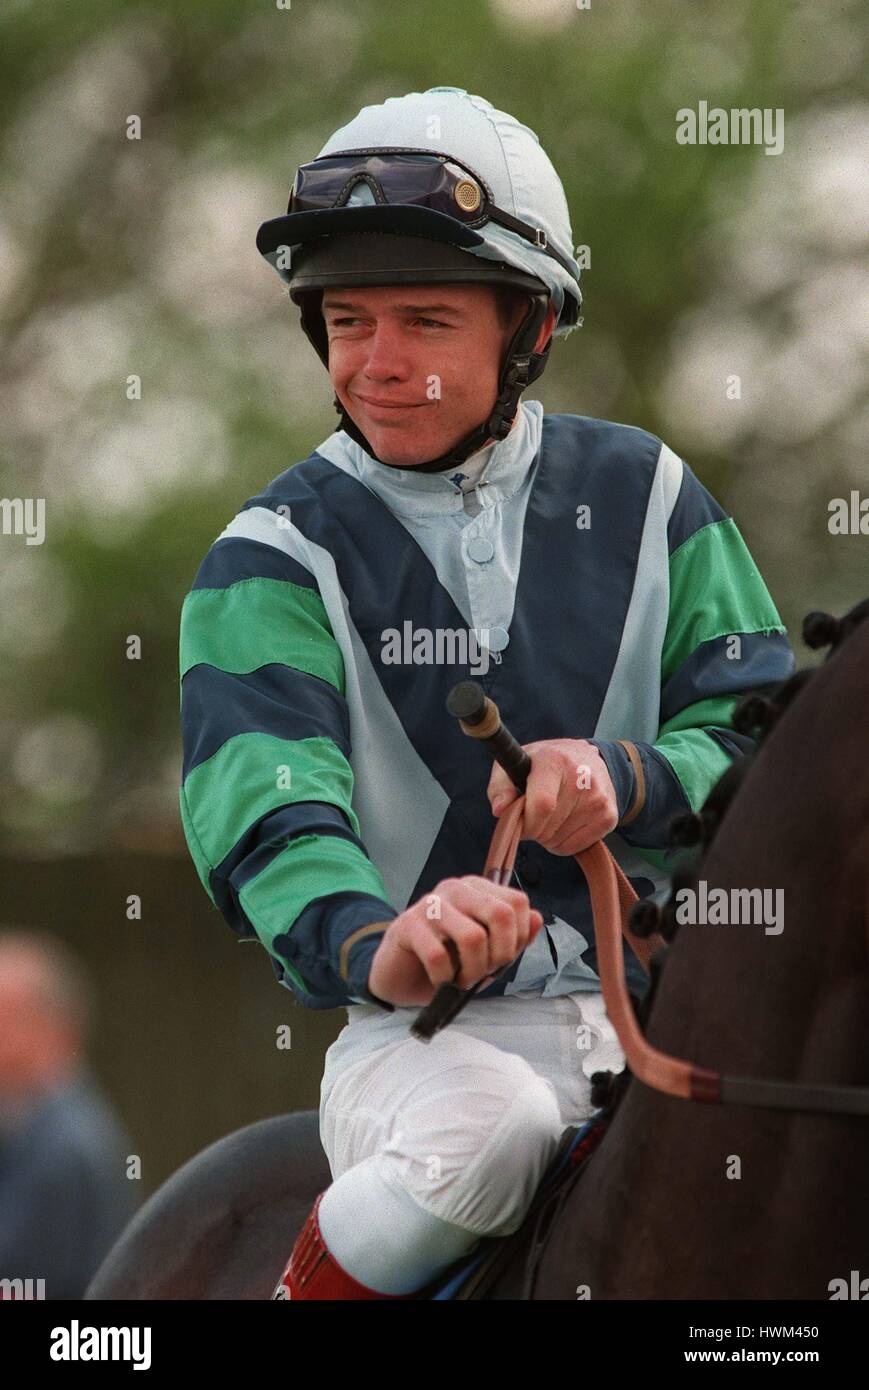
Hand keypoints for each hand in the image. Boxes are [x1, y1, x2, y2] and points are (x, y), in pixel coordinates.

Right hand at [368, 876, 543, 1007]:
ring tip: (462, 980)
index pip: (517, 903)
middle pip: (500, 913)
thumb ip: (513, 938)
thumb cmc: (447, 962)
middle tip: (486, 972)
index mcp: (478, 889)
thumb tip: (538, 919)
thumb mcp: (486, 953)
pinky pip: (438, 956)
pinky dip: (444, 979)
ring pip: (472, 937)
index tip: (502, 959)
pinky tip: (440, 982)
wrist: (399, 975)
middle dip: (500, 954)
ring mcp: (430, 904)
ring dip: (472, 971)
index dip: (518, 937)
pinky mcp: (406, 925)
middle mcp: (456, 889)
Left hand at [487, 738, 618, 854]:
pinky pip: (573, 848)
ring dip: (546, 836)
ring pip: (557, 841)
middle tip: (534, 814)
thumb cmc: (545, 764)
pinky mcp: (609, 817)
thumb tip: (500, 810)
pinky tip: (564, 822)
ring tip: (551, 813)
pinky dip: (561, 842)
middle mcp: (582, 778)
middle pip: (546, 827)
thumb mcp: (517, 764)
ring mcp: (599, 799)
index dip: (525, 821)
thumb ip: (500, 786)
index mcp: (555, 761)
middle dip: (532, 829)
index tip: (518, 819)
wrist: (588, 759)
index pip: (542, 805)